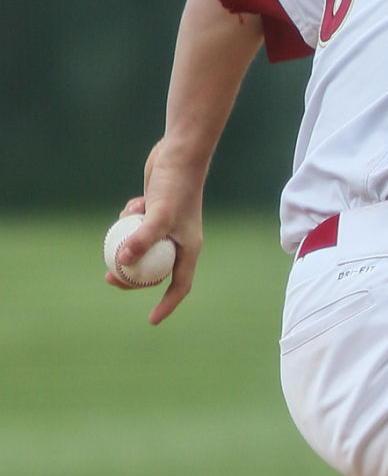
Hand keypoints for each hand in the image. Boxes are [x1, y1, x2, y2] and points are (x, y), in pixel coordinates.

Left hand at [105, 140, 205, 324]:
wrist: (179, 155)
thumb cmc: (175, 187)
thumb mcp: (158, 215)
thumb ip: (142, 239)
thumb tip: (123, 262)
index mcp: (189, 249)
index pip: (179, 286)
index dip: (166, 305)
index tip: (150, 320)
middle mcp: (180, 241)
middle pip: (155, 270)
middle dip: (132, 277)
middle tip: (110, 279)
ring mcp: (168, 226)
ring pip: (143, 246)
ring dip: (129, 241)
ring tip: (119, 232)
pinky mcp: (156, 211)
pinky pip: (138, 225)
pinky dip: (131, 218)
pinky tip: (134, 204)